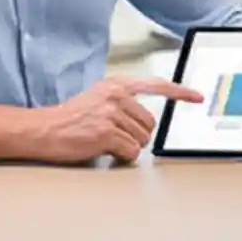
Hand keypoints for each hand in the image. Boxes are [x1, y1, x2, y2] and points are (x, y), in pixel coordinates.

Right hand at [32, 76, 203, 163]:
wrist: (44, 129)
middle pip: (151, 124)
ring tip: (106, 140)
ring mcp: (112, 114)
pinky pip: (130, 152)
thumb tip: (147, 119)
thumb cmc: (71, 117)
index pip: (157, 84)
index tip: (196, 97)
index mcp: (117, 84)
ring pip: (142, 140)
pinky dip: (121, 156)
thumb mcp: (100, 97)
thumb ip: (124, 101)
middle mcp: (117, 95)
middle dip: (137, 135)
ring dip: (127, 146)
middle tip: (115, 135)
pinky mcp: (106, 133)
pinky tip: (104, 149)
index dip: (180, 92)